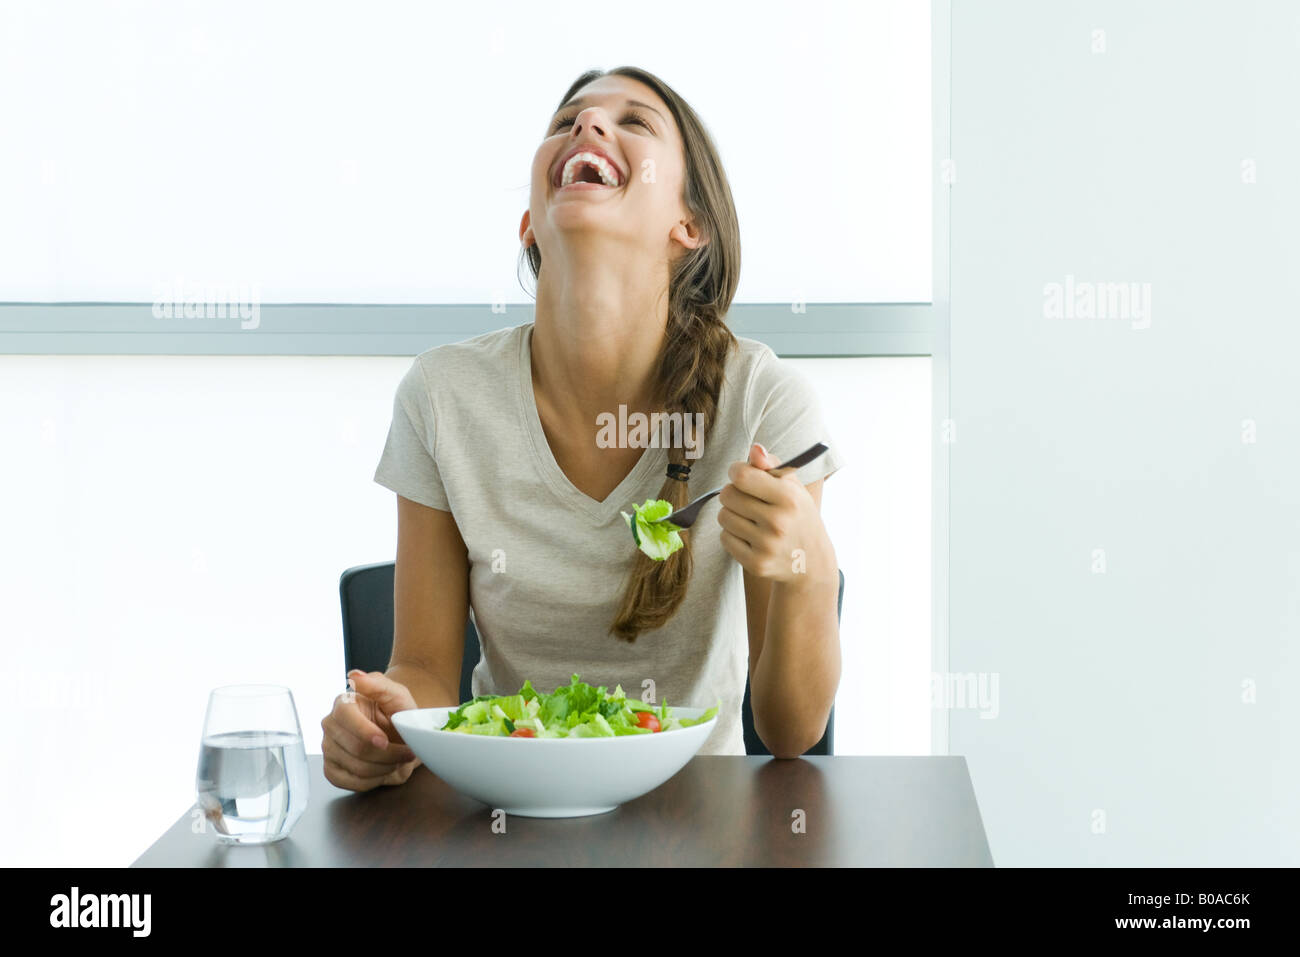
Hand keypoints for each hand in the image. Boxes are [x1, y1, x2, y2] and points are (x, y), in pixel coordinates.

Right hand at [321, 670, 421, 791]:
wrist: (401, 733)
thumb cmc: (398, 711)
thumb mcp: (397, 694)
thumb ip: (378, 684)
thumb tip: (354, 676)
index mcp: (343, 703)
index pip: (345, 718)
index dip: (366, 732)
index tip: (385, 740)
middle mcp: (331, 725)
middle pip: (355, 748)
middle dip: (387, 754)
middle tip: (406, 752)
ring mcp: (329, 749)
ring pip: (357, 768)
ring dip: (385, 768)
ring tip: (397, 759)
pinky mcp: (332, 770)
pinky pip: (352, 783)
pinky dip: (374, 780)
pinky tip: (383, 769)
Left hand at [716, 443, 834, 584]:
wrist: (810, 561)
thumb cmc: (797, 514)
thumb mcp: (792, 486)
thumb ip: (772, 464)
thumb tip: (755, 449)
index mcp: (789, 498)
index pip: (741, 476)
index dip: (736, 471)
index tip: (742, 475)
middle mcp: (778, 523)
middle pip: (727, 495)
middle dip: (733, 493)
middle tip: (747, 499)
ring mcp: (766, 546)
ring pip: (723, 516)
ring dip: (731, 514)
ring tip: (750, 518)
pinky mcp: (756, 564)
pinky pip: (724, 538)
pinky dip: (733, 535)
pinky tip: (750, 536)